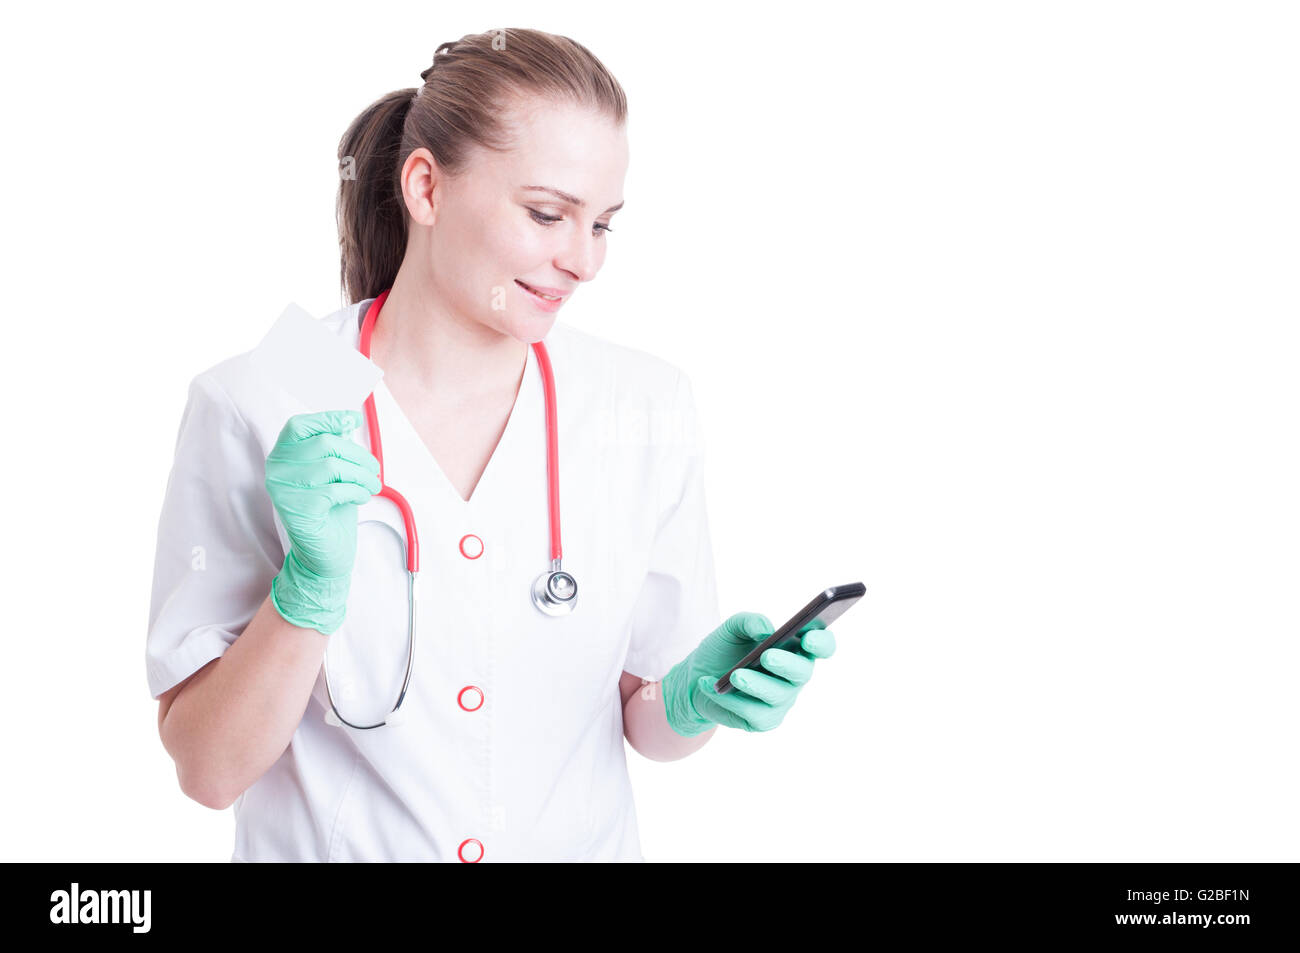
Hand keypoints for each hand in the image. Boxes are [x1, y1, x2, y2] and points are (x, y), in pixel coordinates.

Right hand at [264, 410, 381, 633]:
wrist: (324, 556)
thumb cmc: (329, 512)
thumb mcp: (333, 475)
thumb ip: (334, 449)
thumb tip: (349, 420)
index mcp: (282, 457)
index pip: (299, 426)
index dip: (327, 418)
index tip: (352, 419)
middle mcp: (276, 470)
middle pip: (324, 444)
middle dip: (358, 455)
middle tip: (374, 469)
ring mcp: (283, 490)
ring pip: (333, 466)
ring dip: (361, 475)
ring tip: (372, 485)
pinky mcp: (297, 509)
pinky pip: (335, 489)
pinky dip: (356, 491)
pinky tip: (361, 497)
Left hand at [661, 612, 836, 735]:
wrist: (695, 678)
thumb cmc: (723, 650)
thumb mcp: (732, 628)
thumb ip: (750, 621)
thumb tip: (765, 631)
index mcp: (795, 649)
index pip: (822, 645)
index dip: (821, 642)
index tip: (808, 638)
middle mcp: (794, 676)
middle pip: (803, 672)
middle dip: (787, 664)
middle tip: (767, 656)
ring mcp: (781, 700)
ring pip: (776, 695)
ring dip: (756, 684)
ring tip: (734, 675)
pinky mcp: (763, 721)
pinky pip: (751, 712)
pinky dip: (729, 698)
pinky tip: (710, 684)